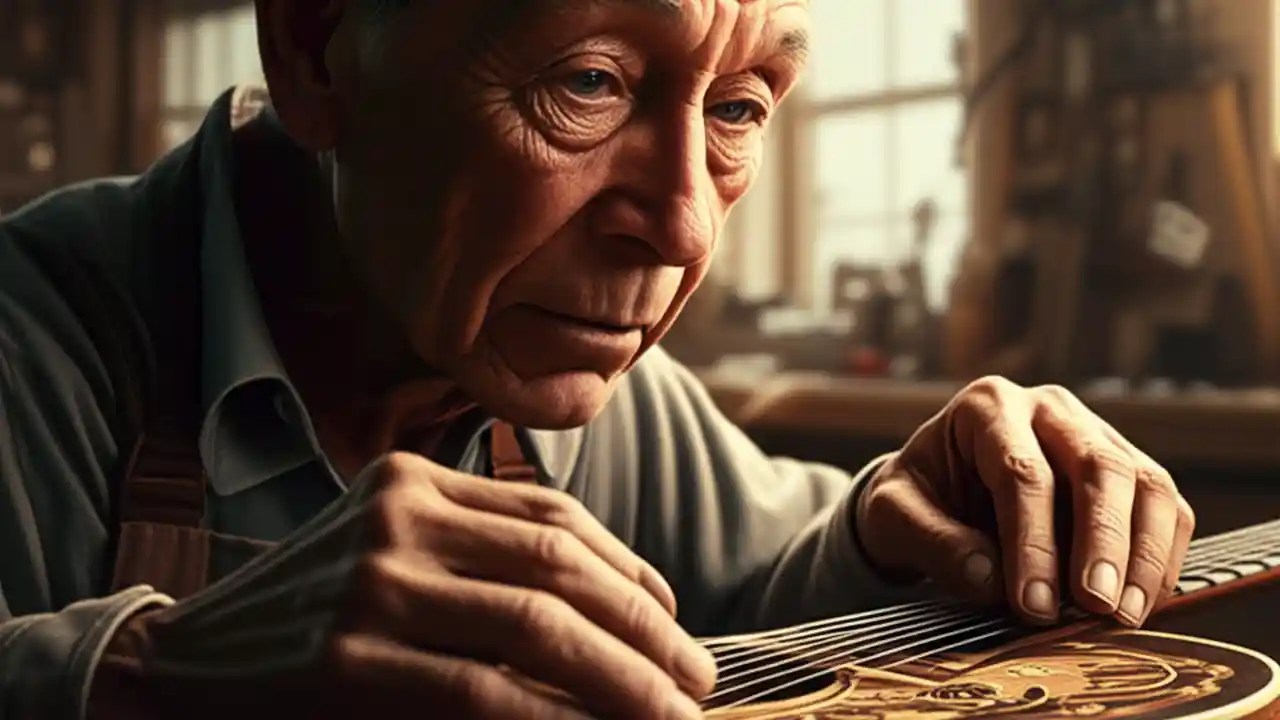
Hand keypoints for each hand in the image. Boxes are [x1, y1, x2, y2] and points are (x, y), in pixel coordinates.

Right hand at [92, 452, 713, 719]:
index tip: (673, 619)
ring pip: (538, 626)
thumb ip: (487, 563)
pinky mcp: (349, 659)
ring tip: (675, 715)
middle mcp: (398, 516)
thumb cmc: (315, 610)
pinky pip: (485, 694)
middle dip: (646, 628)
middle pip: (559, 567)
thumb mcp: (397, 556)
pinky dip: (554, 718)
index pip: (553, 518)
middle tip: (699, 678)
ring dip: (624, 677)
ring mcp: (371, 584)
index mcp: (415, 479)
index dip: (629, 569)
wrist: (188, 661)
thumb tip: (623, 611)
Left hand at [855, 377, 1195, 626]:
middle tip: (1095, 607)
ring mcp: (1096, 433)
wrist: (936, 491)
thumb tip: (989, 578)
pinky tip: (1142, 602)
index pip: (1022, 471)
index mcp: (987, 405)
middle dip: (1102, 542)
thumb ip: (932, 542)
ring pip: (1146, 482)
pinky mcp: (1127, 470)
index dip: (1033, 541)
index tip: (1034, 605)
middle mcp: (1050, 408)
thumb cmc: (915, 498)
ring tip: (1124, 615)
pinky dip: (1160, 556)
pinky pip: (1165, 507)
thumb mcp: (892, 515)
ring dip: (1143, 554)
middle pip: (1098, 467)